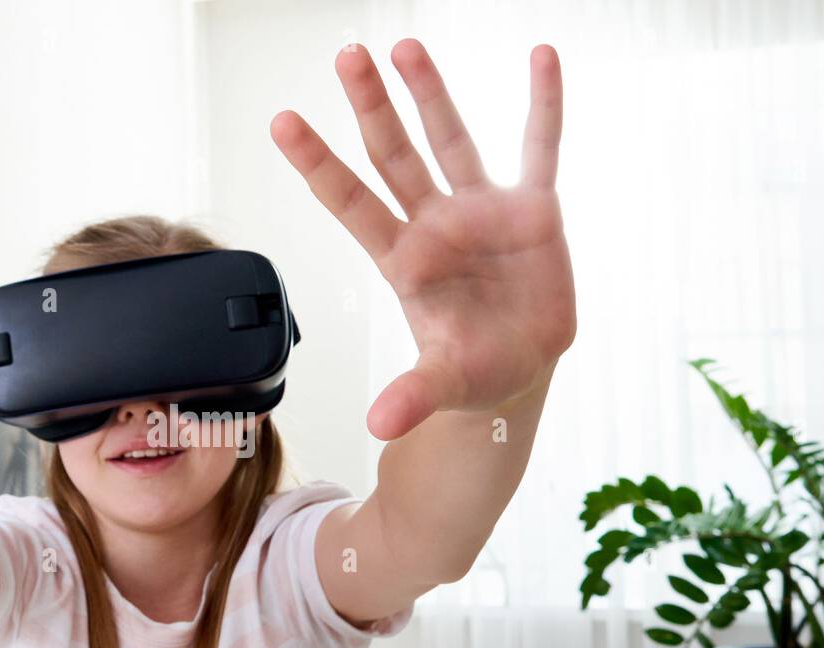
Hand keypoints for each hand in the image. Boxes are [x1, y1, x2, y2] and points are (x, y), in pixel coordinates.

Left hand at [271, 40, 575, 440]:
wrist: (519, 366)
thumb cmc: (470, 370)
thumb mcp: (442, 385)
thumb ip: (412, 395)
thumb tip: (382, 426)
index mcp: (403, 261)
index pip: (350, 204)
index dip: (318, 164)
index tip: (281, 121)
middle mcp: (435, 226)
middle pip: (393, 156)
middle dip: (370, 107)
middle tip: (346, 55)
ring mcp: (483, 212)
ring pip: (451, 139)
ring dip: (430, 92)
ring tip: (404, 44)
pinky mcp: (534, 211)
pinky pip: (539, 148)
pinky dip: (542, 105)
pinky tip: (540, 56)